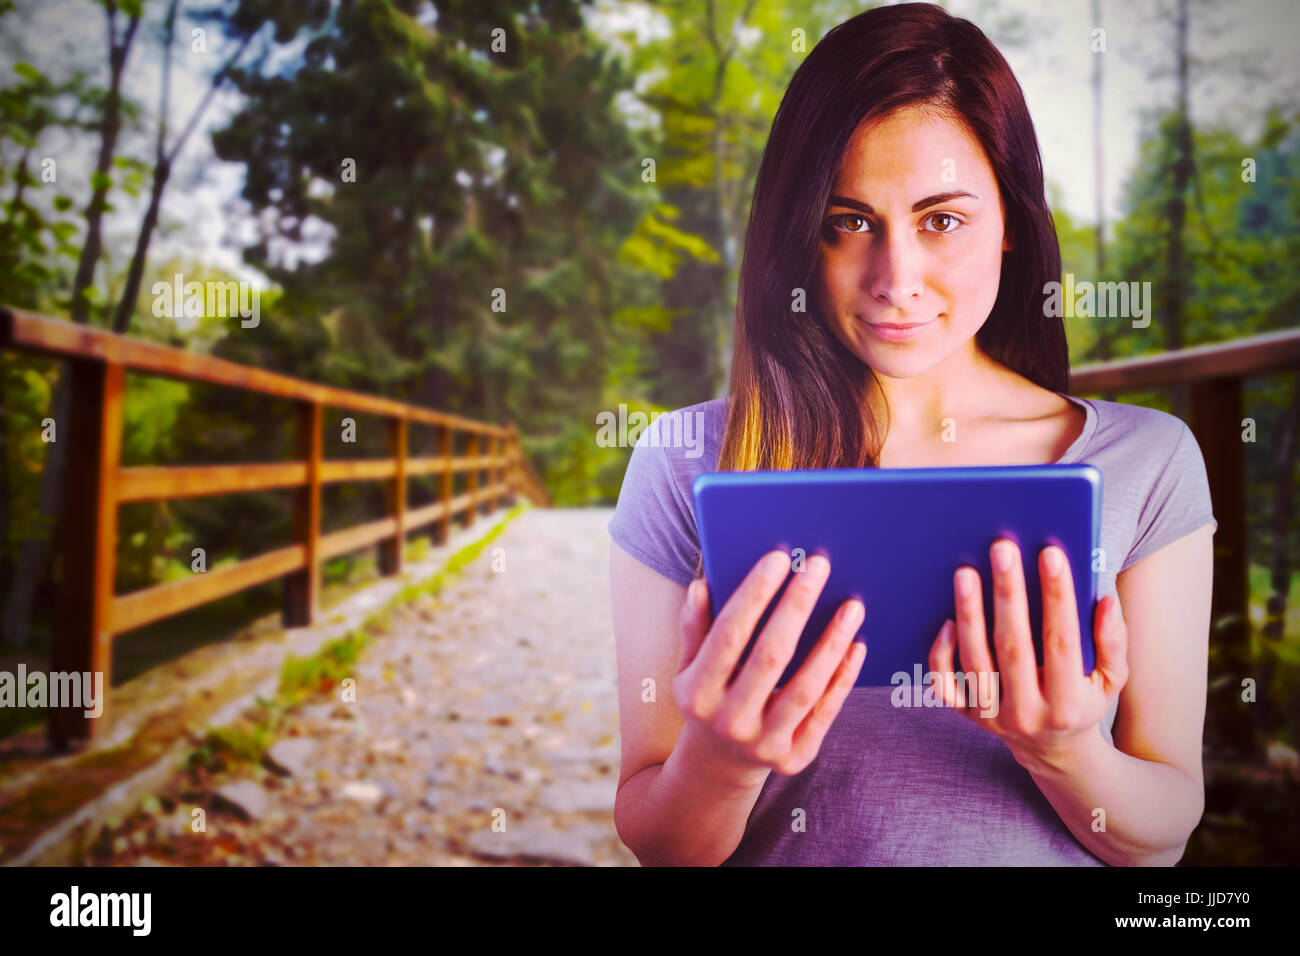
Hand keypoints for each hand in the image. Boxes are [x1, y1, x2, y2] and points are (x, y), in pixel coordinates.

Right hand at [673, 550, 866, 784]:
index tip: (779, 558)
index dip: (754, 595)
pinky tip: (856, 645)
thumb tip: (702, 584)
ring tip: (852, 606)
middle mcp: (728, 721)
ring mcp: (763, 744)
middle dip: (797, 606)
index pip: (729, 635)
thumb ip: (694, 627)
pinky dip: (843, 678)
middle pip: (771, 656)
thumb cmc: (709, 698)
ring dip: (832, 642)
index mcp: (697, 692)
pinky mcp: (794, 758)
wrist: (720, 764)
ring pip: (806, 687)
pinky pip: (826, 712)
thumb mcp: (690, 667)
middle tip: (819, 565)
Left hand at [925, 538, 1128, 771]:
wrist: (1052, 750)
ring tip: (965, 572)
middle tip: (1002, 548)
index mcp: (1068, 702)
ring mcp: (993, 715)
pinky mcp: (968, 714)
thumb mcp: (1112, 679)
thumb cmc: (1083, 699)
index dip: (1057, 596)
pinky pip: (945, 684)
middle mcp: (1028, 712)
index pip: (1062, 641)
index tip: (1050, 553)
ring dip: (969, 613)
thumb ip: (1113, 641)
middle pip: (1013, 645)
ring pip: (975, 660)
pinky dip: (942, 653)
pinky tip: (946, 619)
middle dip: (1007, 594)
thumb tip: (1104, 600)